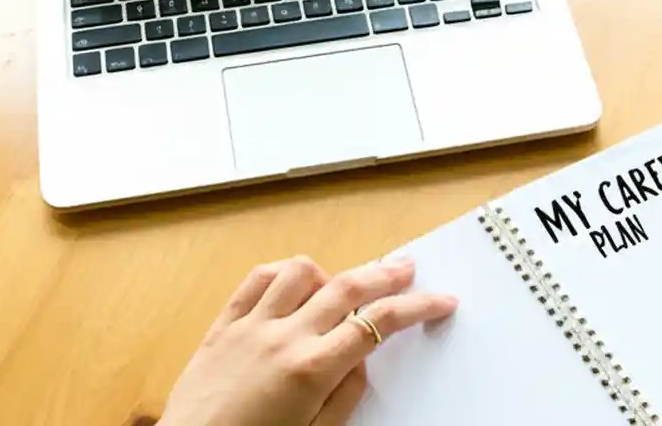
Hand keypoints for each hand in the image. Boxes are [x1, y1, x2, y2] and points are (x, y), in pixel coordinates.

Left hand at [158, 256, 456, 425]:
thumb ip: (345, 394)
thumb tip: (362, 358)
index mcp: (311, 369)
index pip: (378, 324)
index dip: (416, 307)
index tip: (439, 300)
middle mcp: (283, 338)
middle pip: (348, 286)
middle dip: (385, 274)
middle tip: (407, 267)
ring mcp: (250, 326)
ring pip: (301, 270)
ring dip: (328, 273)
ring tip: (338, 289)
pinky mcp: (222, 325)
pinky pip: (256, 279)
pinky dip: (281, 274)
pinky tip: (293, 284)